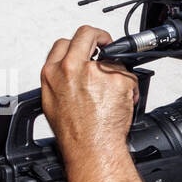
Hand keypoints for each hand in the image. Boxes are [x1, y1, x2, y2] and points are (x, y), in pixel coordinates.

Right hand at [40, 26, 138, 149]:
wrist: (92, 147)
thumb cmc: (74, 132)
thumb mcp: (52, 101)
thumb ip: (59, 79)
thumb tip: (68, 70)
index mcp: (53, 72)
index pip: (64, 43)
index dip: (78, 43)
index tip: (88, 46)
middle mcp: (72, 68)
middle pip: (87, 34)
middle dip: (99, 36)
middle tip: (107, 44)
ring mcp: (95, 72)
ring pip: (112, 61)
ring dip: (116, 74)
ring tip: (112, 97)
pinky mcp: (117, 79)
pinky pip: (129, 76)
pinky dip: (130, 88)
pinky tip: (121, 103)